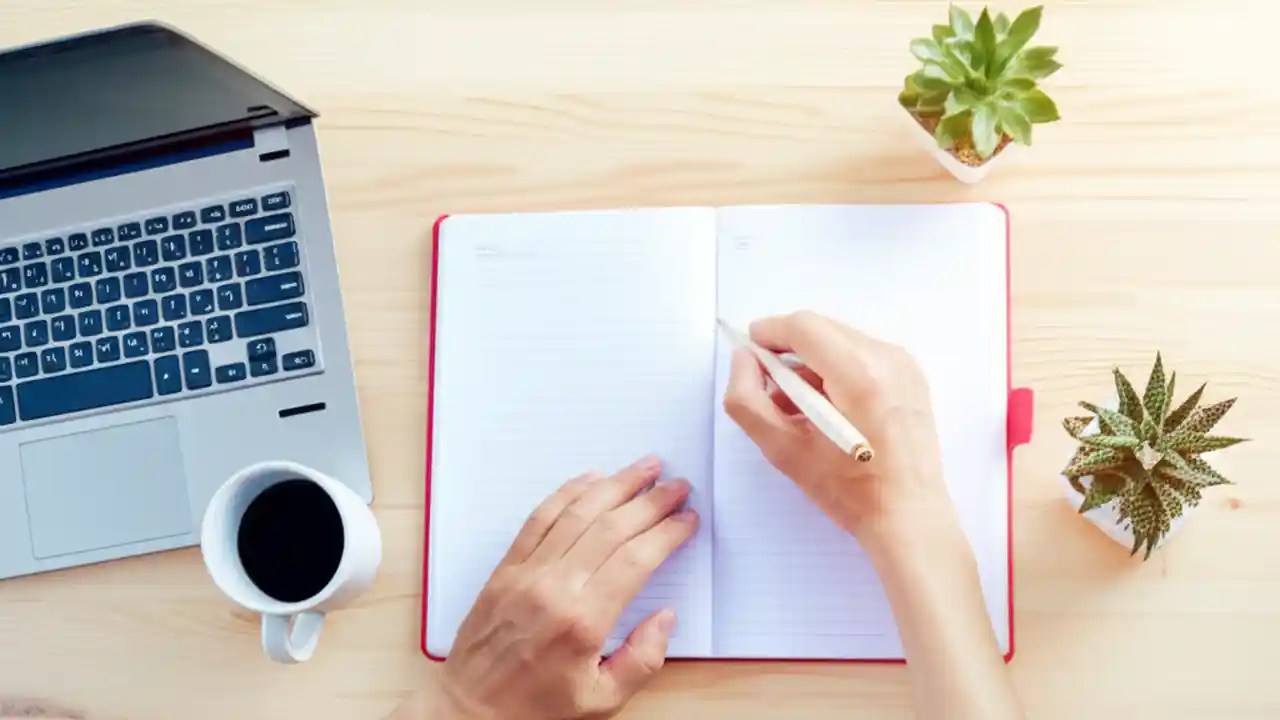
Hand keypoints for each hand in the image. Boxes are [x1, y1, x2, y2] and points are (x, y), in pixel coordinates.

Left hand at [402, 456, 697, 719]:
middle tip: (677, 486)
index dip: (667, 533)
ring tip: (645, 468)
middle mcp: (554, 589)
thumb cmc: (535, 710)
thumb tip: (665, 616)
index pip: (636, 560)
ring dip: (615, 485)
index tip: (688, 519)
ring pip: (577, 513)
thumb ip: (642, 659)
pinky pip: (538, 518)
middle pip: (612, 528)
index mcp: (583, 623)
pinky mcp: (506, 568)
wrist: (471, 710)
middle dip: (651, 502)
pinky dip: (567, 492)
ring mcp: (526, 573)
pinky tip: (591, 479)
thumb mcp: (601, 700)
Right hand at [722, 311, 952, 544]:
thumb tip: (744, 360)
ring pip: (841, 340)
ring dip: (812, 361)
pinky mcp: (912, 376)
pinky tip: (827, 407)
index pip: (803, 327)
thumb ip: (748, 400)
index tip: (751, 355)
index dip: (769, 333)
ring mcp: (904, 365)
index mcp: (859, 374)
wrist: (909, 516)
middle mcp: (887, 358)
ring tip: (797, 404)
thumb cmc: (848, 490)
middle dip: (789, 349)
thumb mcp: (783, 450)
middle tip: (770, 386)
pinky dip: (837, 370)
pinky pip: (863, 355)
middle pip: (822, 329)